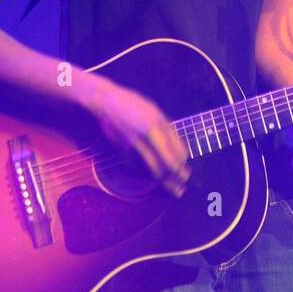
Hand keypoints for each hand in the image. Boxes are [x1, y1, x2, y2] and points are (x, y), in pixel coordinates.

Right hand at [90, 76, 190, 197]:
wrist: (107, 103)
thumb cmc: (133, 104)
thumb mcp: (155, 111)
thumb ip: (167, 128)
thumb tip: (178, 147)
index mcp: (157, 124)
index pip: (175, 148)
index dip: (182, 161)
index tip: (185, 167)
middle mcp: (147, 135)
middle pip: (166, 162)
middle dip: (176, 176)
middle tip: (183, 185)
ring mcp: (134, 144)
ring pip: (153, 167)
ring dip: (165, 180)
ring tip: (174, 188)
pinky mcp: (124, 150)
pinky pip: (139, 163)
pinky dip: (148, 171)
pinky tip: (155, 177)